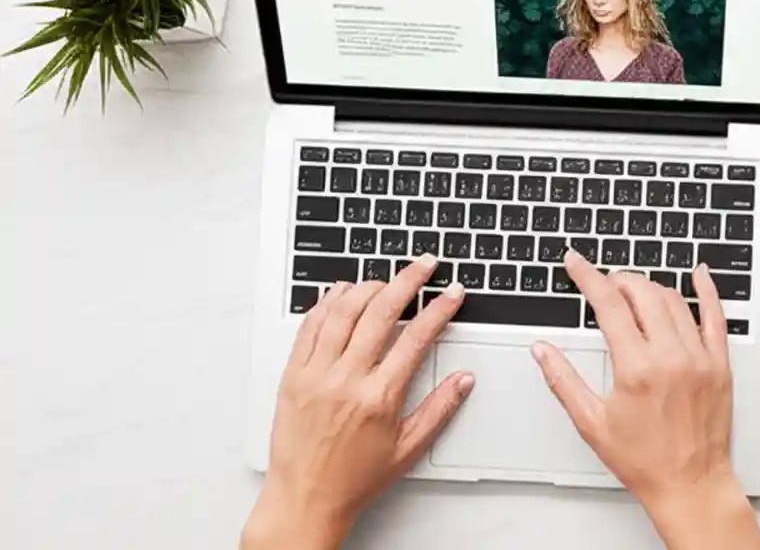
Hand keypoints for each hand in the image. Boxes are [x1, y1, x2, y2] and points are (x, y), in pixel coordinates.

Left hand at [241, 256, 471, 549]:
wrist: (305, 499)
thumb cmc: (353, 479)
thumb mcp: (408, 449)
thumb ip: (439, 409)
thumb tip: (463, 380)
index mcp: (378, 398)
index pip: (416, 337)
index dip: (439, 308)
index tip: (451, 292)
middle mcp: (346, 380)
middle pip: (380, 311)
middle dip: (407, 280)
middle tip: (423, 265)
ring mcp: (315, 374)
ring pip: (342, 311)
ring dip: (367, 286)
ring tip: (385, 278)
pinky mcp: (292, 375)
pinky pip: (308, 326)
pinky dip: (326, 303)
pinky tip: (340, 293)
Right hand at [532, 250, 759, 549]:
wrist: (690, 484)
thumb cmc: (644, 461)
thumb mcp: (592, 423)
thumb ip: (563, 380)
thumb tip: (542, 350)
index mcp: (636, 368)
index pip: (608, 304)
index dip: (588, 276)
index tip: (576, 262)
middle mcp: (670, 356)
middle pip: (641, 293)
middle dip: (617, 279)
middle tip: (602, 281)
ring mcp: (699, 357)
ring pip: (673, 299)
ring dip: (649, 286)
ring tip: (633, 289)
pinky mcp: (719, 364)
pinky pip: (716, 316)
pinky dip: (707, 290)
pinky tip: (699, 275)